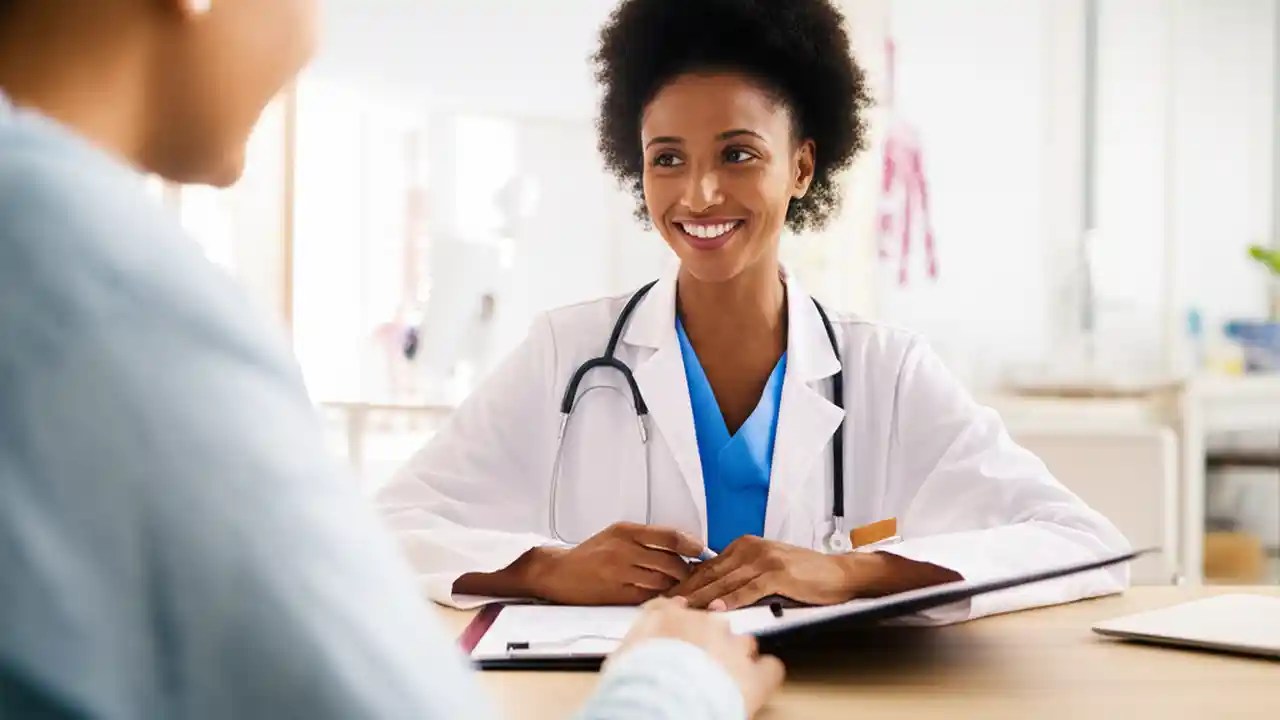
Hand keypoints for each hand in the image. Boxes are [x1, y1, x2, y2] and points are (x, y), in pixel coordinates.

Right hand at [525, 522, 706, 604]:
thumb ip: (646, 538)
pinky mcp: (617, 594)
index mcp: (626, 531)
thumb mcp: (617, 535)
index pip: (669, 536)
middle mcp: (624, 550)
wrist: (560, 573)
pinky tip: (665, 596)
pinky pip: (650, 596)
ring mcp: (621, 573)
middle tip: (693, 573)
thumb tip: (682, 546)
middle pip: (670, 562)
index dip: (690, 545)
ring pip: (663, 581)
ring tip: (680, 586)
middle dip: (686, 570)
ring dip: (676, 586)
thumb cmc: (591, 554)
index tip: (701, 550)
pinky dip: (661, 597)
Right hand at [611, 597, 784, 716]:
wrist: (663, 703)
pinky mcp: (755, 675)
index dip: (682, 624)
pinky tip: (756, 684)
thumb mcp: (622, 657)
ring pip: (743, 642)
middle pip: (714, 624)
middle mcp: (704, 625)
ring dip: (737, 658)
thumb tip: (636, 647)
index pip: (676, 608)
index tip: (681, 633)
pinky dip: (764, 676)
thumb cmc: (637, 685)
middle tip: (700, 666)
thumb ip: (636, 641)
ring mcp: (733, 646)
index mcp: (670, 619)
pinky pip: (770, 668)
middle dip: (710, 642)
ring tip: (727, 679)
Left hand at [668, 536, 863, 609]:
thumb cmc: (804, 576)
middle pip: (710, 573)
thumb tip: (711, 593)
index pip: (706, 566)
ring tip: (680, 611)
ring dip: (701, 598)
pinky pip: (749, 589)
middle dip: (685, 591)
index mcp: (744, 546)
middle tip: (662, 607)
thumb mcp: (766, 569)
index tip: (666, 598)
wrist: (838, 573)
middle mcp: (751, 548)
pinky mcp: (778, 574)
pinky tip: (716, 610)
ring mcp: (764, 560)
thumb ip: (740, 576)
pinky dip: (731, 600)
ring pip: (725, 582)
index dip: (685, 583)